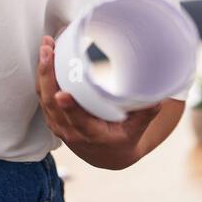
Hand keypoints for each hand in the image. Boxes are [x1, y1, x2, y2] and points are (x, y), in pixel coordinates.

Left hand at [35, 34, 162, 169]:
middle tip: (48, 50)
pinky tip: (46, 55)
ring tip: (46, 45)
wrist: (108, 156)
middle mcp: (72, 132)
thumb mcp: (137, 130)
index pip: (79, 121)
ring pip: (45, 98)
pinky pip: (43, 97)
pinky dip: (42, 76)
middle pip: (53, 105)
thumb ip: (146, 114)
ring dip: (42, 71)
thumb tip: (158, 98)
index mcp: (93, 135)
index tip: (62, 93)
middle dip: (48, 76)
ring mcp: (60, 125)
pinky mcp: (53, 118)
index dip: (70, 108)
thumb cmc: (124, 139)